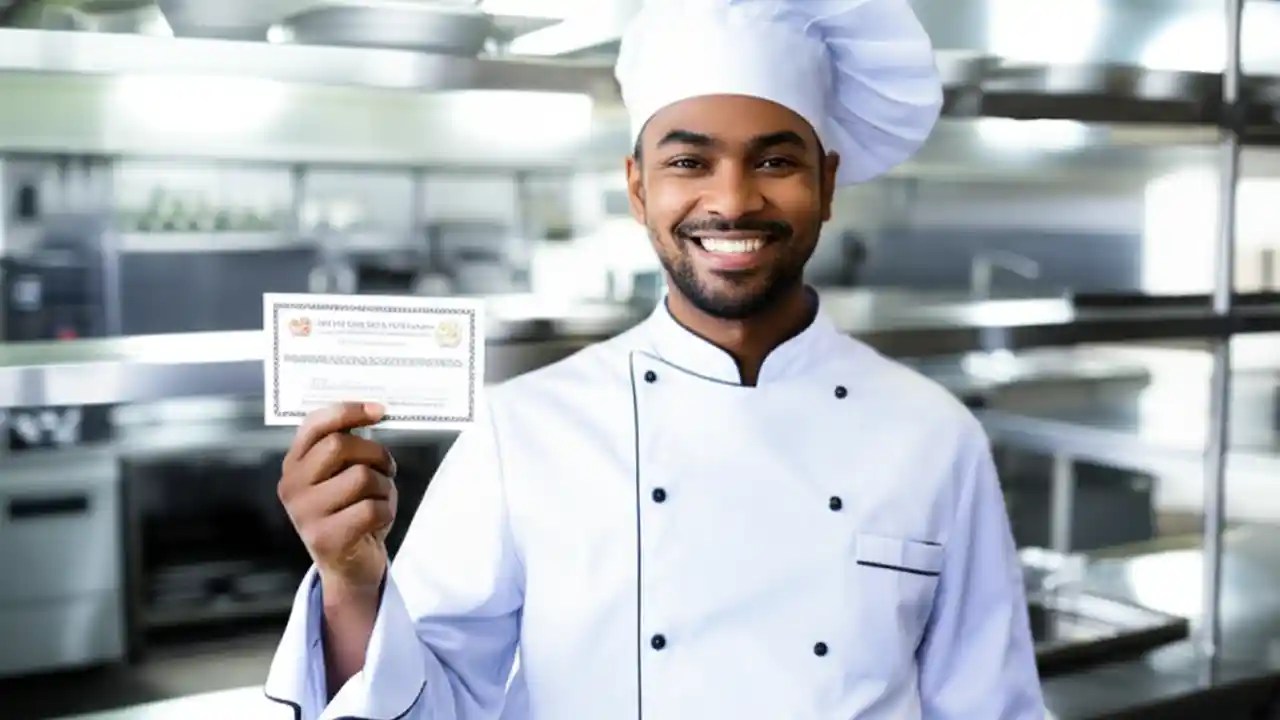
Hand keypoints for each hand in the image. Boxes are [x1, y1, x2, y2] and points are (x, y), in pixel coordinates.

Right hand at [278, 402, 397, 597]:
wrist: (349, 565)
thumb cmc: (351, 510)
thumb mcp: (344, 474)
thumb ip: (348, 446)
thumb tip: (373, 411)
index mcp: (294, 464)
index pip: (315, 424)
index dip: (348, 411)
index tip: (378, 410)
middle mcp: (292, 486)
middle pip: (340, 446)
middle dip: (375, 452)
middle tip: (387, 466)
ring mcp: (305, 513)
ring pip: (362, 476)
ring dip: (384, 485)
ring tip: (379, 498)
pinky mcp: (325, 538)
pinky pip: (371, 508)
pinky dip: (386, 511)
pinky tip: (377, 521)